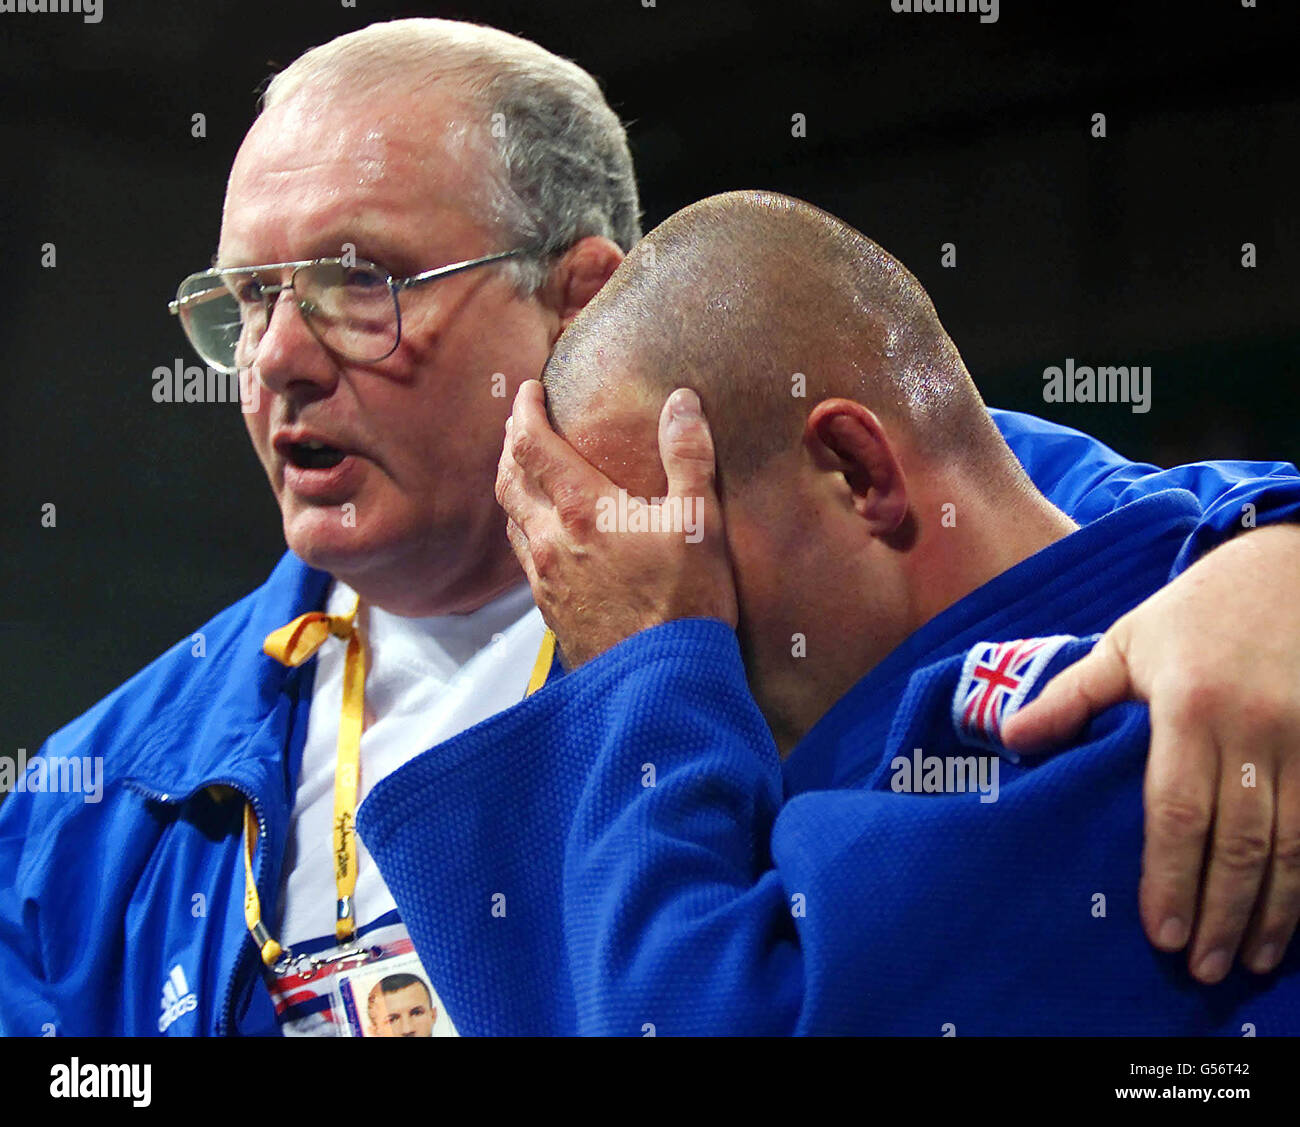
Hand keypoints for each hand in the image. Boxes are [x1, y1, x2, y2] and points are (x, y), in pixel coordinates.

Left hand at [495, 380, 737, 668]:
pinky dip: (523, 525)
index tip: (529, 389)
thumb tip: (682, 402)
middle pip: (509, 478)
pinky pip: (522, 554)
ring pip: (510, 517)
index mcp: (582, 509)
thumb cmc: (685, 602)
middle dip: (511, 443)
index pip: (532, 444)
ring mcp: (544, 577)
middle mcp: (550, 539)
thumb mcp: (699, 523)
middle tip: (522, 421)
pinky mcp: (550, 608)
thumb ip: (688, 457)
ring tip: (524, 468)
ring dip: (511, 484)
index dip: (524, 411)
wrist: (660, 682)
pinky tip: (542, 531)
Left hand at [1004, 524, 1299, 981]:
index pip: (1177, 812)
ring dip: (1274, 911)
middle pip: (1239, 843)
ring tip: (1250, 959)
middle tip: (1202, 968)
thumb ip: (1071, 697)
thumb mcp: (1125, 642)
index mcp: (1187, 707)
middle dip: (1220, 913)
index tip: (1159, 933)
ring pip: (1294, 844)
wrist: (1287, 565)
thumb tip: (1010, 739)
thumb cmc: (1195, 611)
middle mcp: (1252, 729)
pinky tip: (1297, 916)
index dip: (1170, 878)